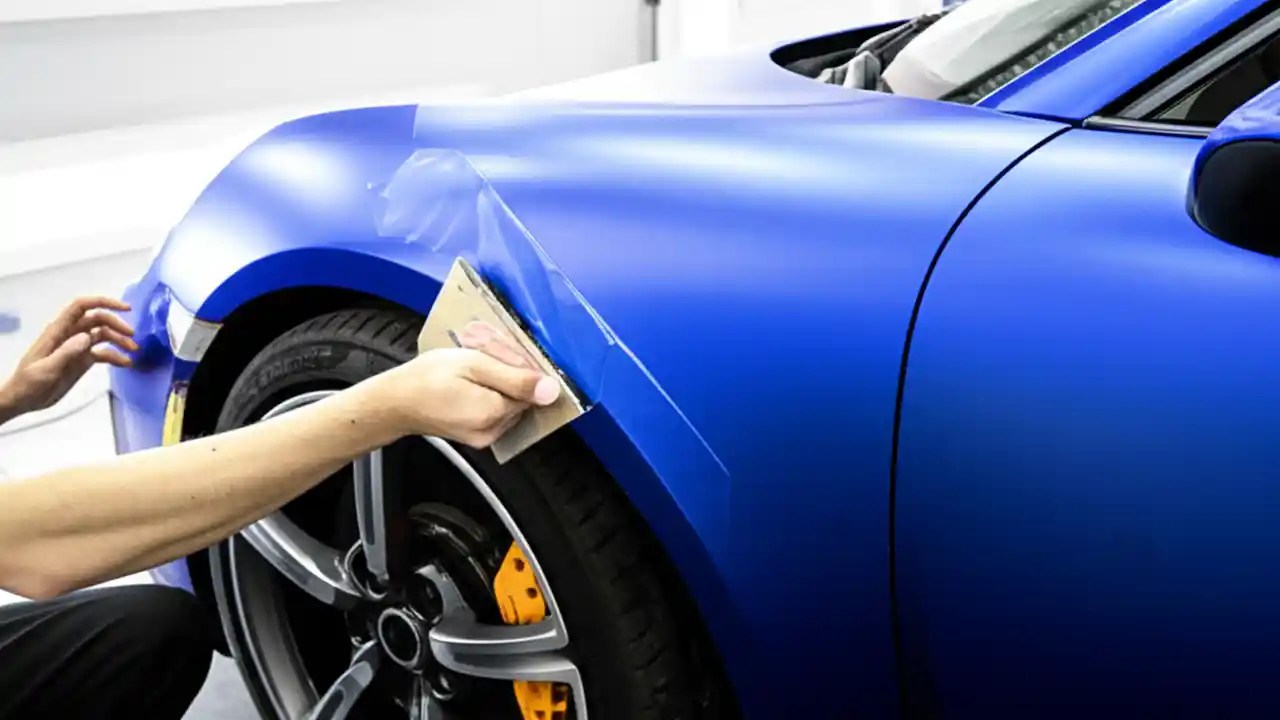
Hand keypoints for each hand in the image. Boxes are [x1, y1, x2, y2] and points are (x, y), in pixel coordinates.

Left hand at [0, 297, 137, 417]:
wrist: (22, 400)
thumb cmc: (28, 384)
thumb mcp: (46, 369)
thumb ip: (66, 352)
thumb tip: (87, 337)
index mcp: (58, 331)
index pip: (81, 307)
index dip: (103, 302)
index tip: (125, 309)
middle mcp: (70, 335)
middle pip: (97, 319)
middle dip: (116, 324)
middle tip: (132, 337)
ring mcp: (77, 347)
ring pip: (103, 335)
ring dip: (119, 340)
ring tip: (133, 351)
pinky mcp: (82, 360)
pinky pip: (103, 353)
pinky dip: (116, 356)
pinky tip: (126, 363)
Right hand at [370, 321, 559, 447]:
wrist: (394, 402)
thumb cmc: (426, 378)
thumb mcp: (473, 364)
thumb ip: (515, 377)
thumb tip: (551, 390)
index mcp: (494, 411)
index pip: (533, 389)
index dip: (521, 368)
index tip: (500, 356)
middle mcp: (494, 430)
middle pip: (522, 398)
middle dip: (510, 376)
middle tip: (482, 361)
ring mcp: (486, 437)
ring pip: (510, 405)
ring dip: (500, 386)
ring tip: (472, 374)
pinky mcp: (478, 437)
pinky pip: (497, 413)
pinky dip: (490, 397)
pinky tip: (470, 386)